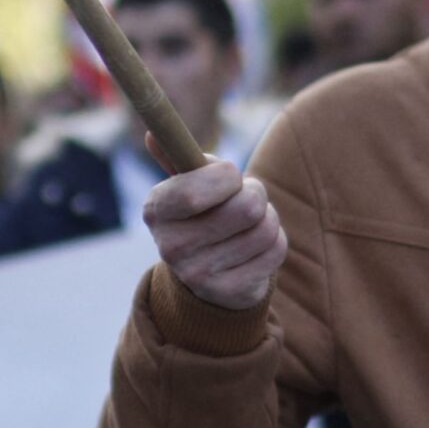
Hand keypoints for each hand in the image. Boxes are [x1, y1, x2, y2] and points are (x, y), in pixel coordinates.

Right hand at [144, 157, 285, 311]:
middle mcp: (170, 246)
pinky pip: (276, 250)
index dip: (226, 176)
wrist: (207, 274)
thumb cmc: (202, 212)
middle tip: (248, 197)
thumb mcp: (186, 183)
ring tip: (252, 222)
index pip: (194, 190)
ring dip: (268, 217)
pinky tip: (257, 246)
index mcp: (155, 210)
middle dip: (256, 194)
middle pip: (246, 206)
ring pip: (265, 228)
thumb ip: (176, 157)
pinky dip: (275, 242)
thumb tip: (152, 134)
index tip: (231, 175)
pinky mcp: (229, 293)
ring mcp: (198, 275)